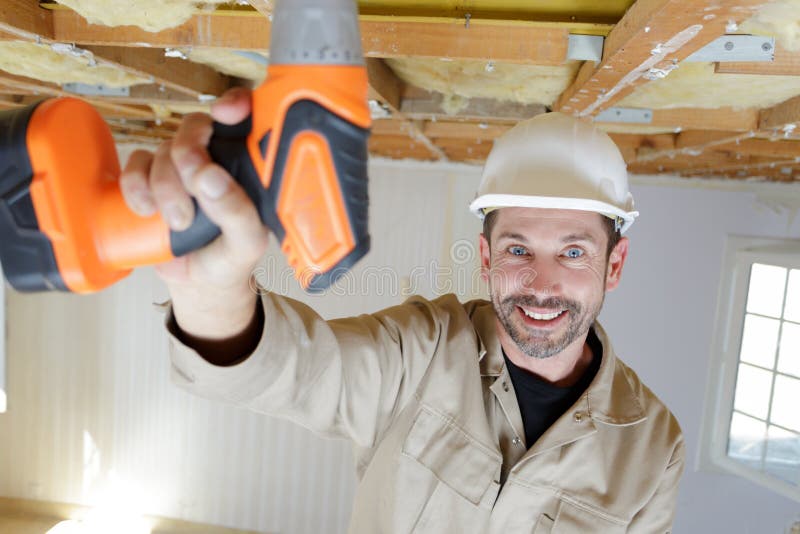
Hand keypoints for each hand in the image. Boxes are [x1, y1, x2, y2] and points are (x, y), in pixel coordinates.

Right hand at [120, 87, 268, 340]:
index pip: (249, 119)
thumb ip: (237, 212)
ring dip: (166, 184)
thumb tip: (211, 177)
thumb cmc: (230, 256)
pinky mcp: (150, 178)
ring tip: (179, 222)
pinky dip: (135, 185)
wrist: (198, 282)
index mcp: (248, 165)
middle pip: (197, 126)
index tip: (227, 112)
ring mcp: (181, 166)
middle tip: (195, 186)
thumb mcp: (247, 242)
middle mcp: (216, 156)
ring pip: (165, 148)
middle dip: (189, 153)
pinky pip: (136, 163)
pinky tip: (145, 210)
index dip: (237, 104)